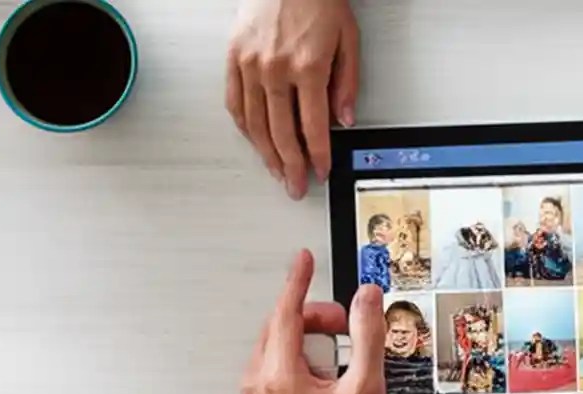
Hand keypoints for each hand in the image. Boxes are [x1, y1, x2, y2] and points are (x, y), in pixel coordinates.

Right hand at [226, 0, 359, 198]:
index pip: (314, 127)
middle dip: (292, 166)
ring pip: (256, 124)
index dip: (319, 155)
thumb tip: (344, 120)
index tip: (322, 170)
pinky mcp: (233, 59)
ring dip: (267, 154)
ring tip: (277, 172)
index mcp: (308, 67)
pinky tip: (255, 141)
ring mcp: (250, 65)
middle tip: (297, 186)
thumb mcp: (348, 39)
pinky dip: (245, 128)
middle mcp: (275, 69)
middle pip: (282, 133)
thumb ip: (347, 84)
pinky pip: (234, 103)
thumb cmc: (318, 0)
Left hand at [240, 250, 386, 393]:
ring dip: (309, 338)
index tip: (304, 259)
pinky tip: (327, 375)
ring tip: (342, 359)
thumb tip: (365, 298)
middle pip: (282, 326)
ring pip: (279, 344)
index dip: (298, 282)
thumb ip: (367, 335)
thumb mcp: (366, 387)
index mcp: (280, 377)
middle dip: (316, 318)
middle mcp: (260, 384)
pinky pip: (277, 364)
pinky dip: (301, 357)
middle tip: (348, 326)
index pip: (286, 314)